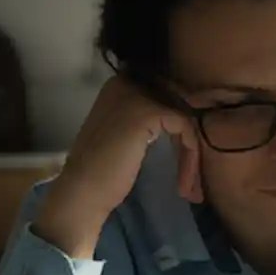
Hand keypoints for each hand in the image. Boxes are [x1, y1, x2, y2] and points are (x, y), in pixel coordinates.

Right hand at [35, 76, 202, 257]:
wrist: (82, 192)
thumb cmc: (103, 173)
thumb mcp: (127, 138)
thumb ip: (148, 123)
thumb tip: (184, 122)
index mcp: (120, 85)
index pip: (166, 97)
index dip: (182, 131)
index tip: (186, 164)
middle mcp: (127, 82)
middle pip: (178, 105)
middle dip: (190, 144)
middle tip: (192, 182)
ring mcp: (136, 95)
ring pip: (184, 118)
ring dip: (191, 156)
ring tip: (190, 189)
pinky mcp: (147, 112)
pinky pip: (184, 127)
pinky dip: (189, 155)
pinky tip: (185, 182)